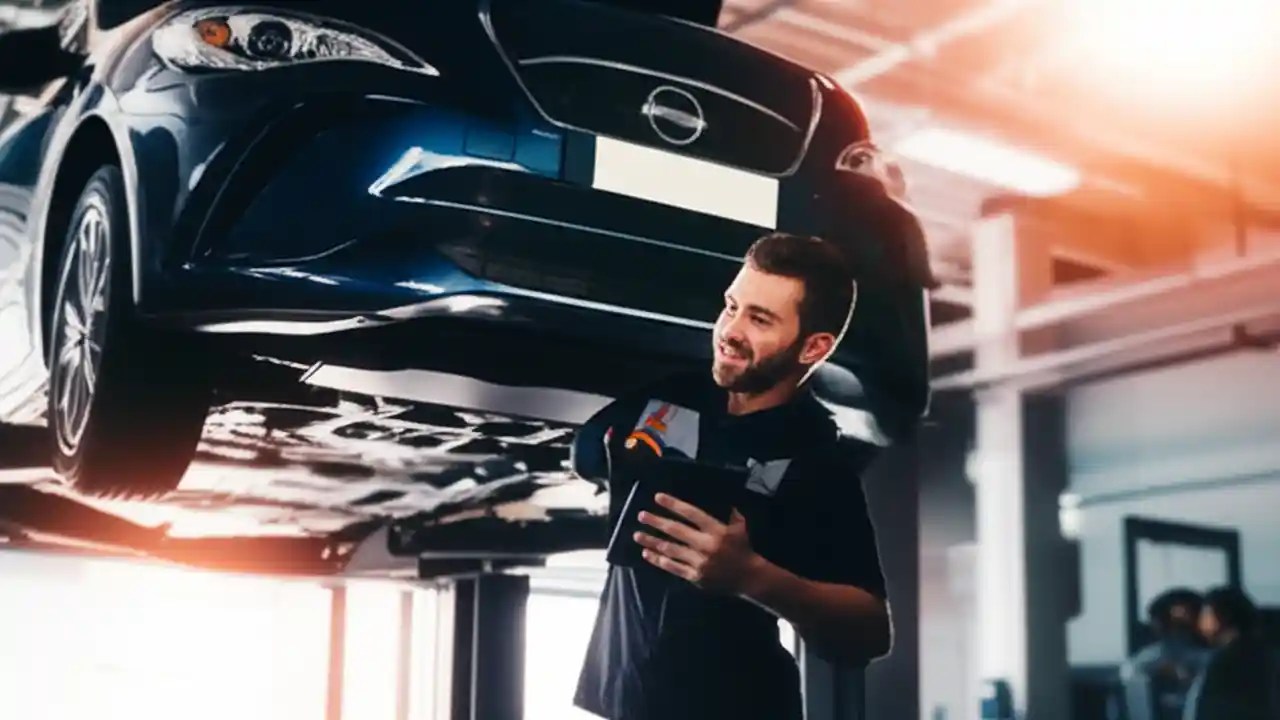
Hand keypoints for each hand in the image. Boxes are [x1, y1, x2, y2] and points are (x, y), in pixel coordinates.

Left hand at [634, 493, 761, 595]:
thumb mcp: (740, 528)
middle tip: (641, 515)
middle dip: (657, 522)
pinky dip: (659, 560)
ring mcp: (699, 562)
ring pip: (671, 550)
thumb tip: (725, 499)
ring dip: (652, 541)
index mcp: (716, 531)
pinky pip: (673, 567)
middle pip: (676, 530)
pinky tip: (647, 554)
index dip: (673, 504)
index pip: (691, 513)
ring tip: (637, 535)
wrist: (749, 578)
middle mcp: (706, 545)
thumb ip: (731, 514)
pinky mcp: (695, 577)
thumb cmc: (744, 549)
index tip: (658, 497)